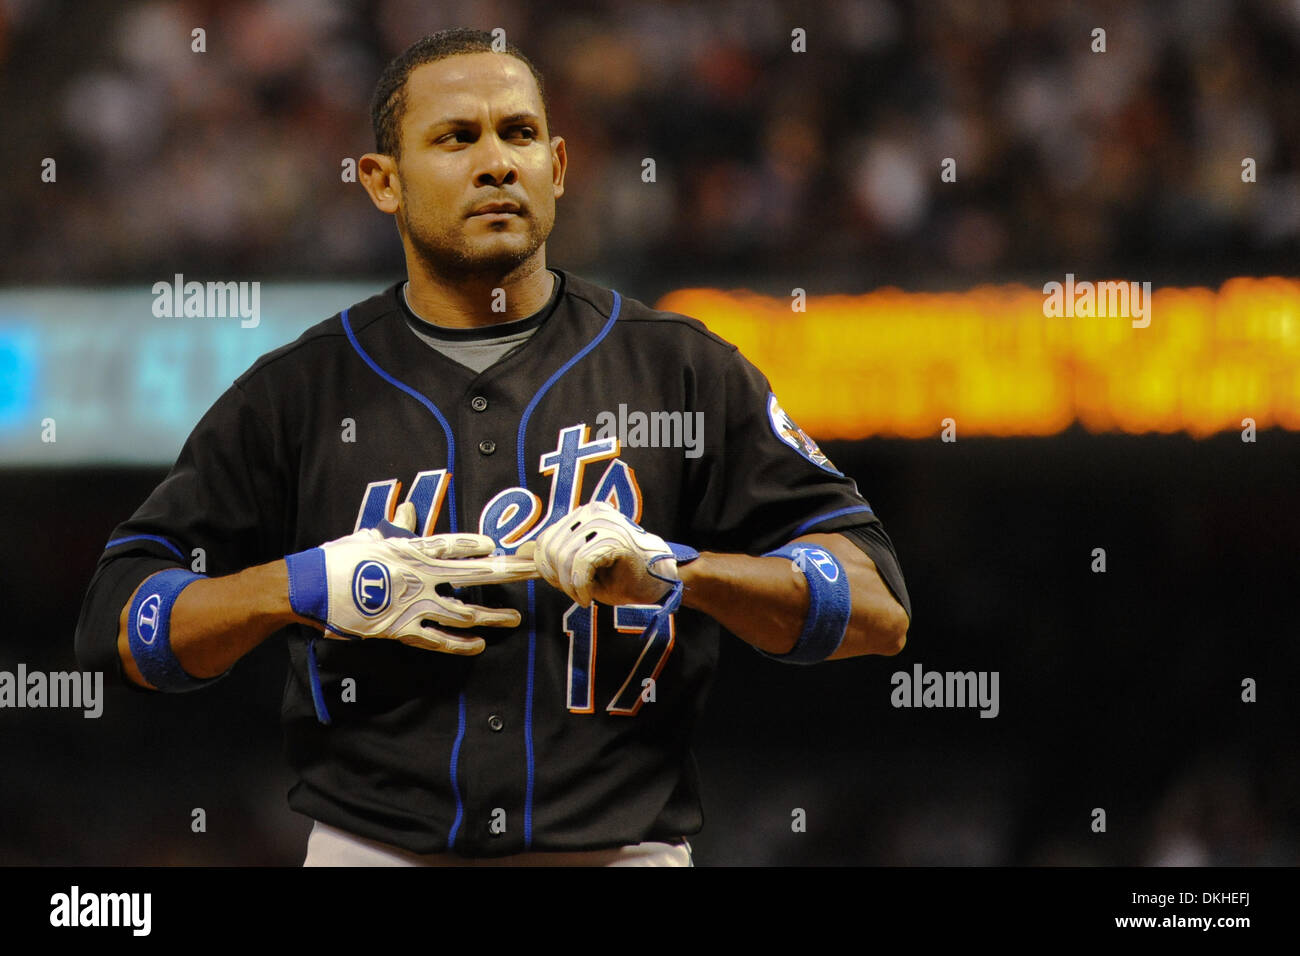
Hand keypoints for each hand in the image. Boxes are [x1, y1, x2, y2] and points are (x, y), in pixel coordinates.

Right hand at [287, 504, 538, 653]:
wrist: (311, 587)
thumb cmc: (341, 558)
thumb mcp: (371, 535)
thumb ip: (398, 525)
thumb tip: (410, 507)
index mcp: (411, 549)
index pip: (453, 545)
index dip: (478, 545)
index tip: (499, 546)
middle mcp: (419, 575)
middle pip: (472, 573)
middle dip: (505, 572)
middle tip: (530, 572)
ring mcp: (412, 604)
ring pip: (462, 612)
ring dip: (491, 616)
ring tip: (514, 618)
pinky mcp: (401, 629)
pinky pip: (437, 639)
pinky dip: (460, 643)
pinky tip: (479, 644)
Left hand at [534, 501, 677, 607]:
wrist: (661, 580)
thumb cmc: (622, 574)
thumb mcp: (581, 564)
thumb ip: (555, 555)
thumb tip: (520, 552)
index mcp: (584, 514)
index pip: (546, 538)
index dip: (546, 567)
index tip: (562, 584)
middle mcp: (593, 512)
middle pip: (552, 548)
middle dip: (557, 578)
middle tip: (575, 593)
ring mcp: (605, 523)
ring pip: (565, 556)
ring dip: (570, 585)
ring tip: (583, 596)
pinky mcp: (615, 539)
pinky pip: (582, 564)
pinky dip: (581, 586)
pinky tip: (589, 597)